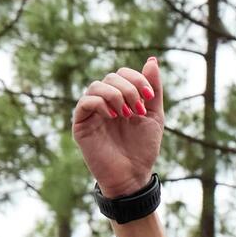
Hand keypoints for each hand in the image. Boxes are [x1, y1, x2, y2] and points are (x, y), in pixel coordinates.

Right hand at [71, 57, 163, 199]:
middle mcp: (105, 102)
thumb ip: (154, 90)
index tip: (150, 98)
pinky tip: (113, 116)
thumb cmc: (143, 150)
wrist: (132, 177)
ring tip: (126, 114)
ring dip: (115, 95)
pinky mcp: (81, 125)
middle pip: (110, 77)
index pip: (122, 73)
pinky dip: (100, 104)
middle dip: (128, 89)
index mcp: (121, 98)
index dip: (137, 79)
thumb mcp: (154, 116)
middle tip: (138, 110)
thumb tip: (152, 60)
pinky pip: (85, 103)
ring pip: (96, 86)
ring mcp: (92, 113)